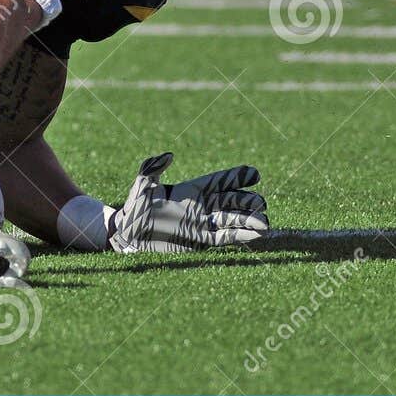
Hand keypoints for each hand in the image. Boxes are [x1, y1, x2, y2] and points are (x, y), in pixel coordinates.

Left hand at [108, 152, 266, 251]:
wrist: (129, 232)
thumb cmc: (135, 205)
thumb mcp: (143, 183)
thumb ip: (154, 167)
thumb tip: (169, 155)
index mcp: (191, 189)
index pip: (219, 182)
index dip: (236, 178)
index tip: (255, 173)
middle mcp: (201, 205)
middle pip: (230, 201)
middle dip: (247, 202)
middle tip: (261, 202)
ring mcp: (203, 223)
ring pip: (232, 220)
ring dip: (249, 221)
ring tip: (266, 223)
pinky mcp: (201, 241)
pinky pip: (225, 238)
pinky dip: (240, 237)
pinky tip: (256, 236)